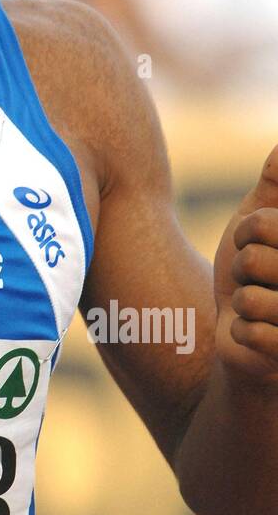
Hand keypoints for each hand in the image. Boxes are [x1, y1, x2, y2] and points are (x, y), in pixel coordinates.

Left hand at [213, 143, 277, 380]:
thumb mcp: (264, 214)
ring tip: (260, 305)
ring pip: (248, 295)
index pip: (264, 223)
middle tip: (258, 276)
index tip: (259, 240)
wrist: (247, 332)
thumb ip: (276, 180)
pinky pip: (247, 331)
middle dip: (244, 264)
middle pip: (253, 256)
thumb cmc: (257, 267)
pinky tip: (258, 335)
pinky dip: (240, 331)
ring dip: (242, 300)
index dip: (252, 229)